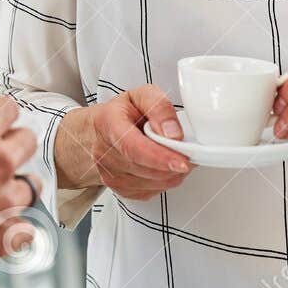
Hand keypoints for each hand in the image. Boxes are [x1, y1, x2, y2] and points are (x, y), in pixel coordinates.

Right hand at [54, 85, 193, 200]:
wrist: (100, 131)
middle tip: (187, 150)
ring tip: (173, 154)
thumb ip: (159, 107)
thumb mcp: (141, 96)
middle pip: (147, 168)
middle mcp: (104, 153)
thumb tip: (173, 133)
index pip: (134, 147)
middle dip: (173, 163)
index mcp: (109, 124)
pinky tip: (162, 165)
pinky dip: (165, 180)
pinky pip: (153, 191)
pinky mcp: (120, 189)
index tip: (182, 162)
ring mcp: (110, 174)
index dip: (160, 157)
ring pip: (154, 183)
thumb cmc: (122, 113)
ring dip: (172, 172)